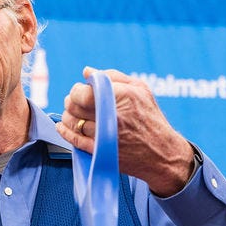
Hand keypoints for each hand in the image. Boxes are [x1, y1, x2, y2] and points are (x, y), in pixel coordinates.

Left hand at [61, 68, 194, 196]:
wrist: (162, 153)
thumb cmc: (151, 118)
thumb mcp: (140, 89)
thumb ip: (112, 76)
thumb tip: (86, 72)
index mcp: (121, 96)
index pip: (83, 92)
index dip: (77, 91)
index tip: (80, 91)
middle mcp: (111, 115)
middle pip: (74, 106)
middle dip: (71, 103)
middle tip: (75, 102)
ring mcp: (105, 135)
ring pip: (73, 123)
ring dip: (68, 117)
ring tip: (73, 115)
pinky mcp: (100, 151)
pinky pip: (75, 140)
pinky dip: (66, 132)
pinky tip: (63, 128)